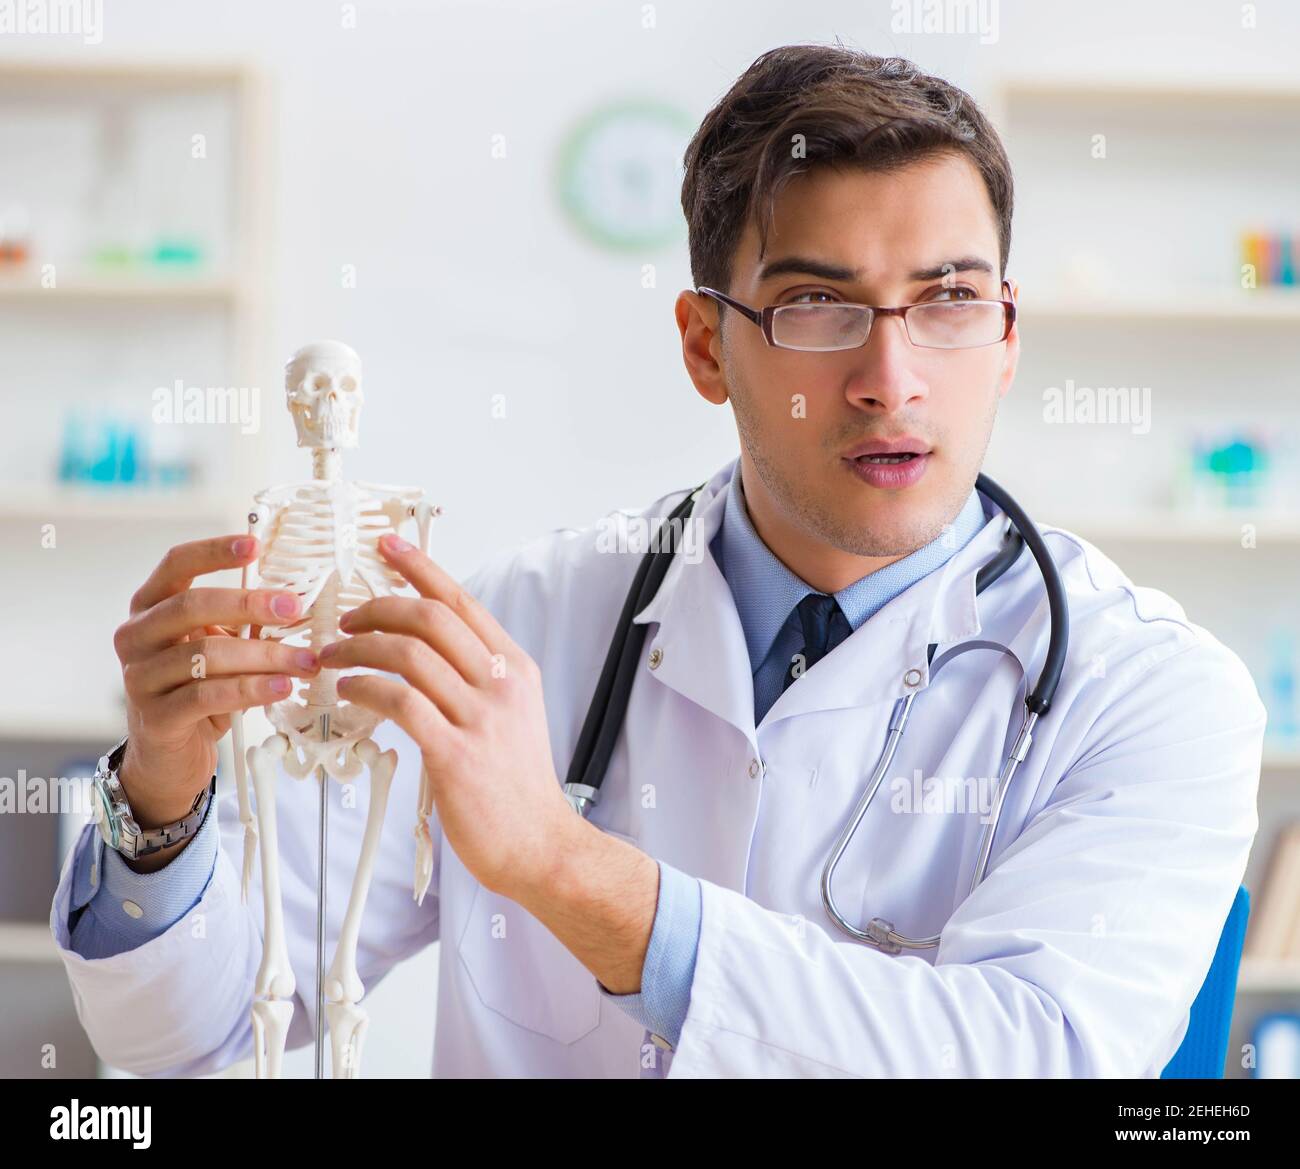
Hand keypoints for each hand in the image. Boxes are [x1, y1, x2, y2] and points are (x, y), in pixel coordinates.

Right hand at [113, 534, 321, 831]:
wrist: (171, 754)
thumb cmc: (199, 688)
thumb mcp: (219, 646)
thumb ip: (244, 622)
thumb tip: (297, 600)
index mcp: (151, 607)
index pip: (176, 564)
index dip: (214, 551)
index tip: (255, 544)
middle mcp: (137, 636)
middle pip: (191, 606)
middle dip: (249, 604)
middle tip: (295, 608)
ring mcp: (140, 678)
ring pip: (204, 655)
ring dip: (264, 655)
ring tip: (306, 661)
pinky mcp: (155, 717)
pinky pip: (206, 696)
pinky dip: (250, 690)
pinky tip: (281, 688)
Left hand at [319, 533, 575, 900]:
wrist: (540, 844)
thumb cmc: (517, 784)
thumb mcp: (513, 714)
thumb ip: (479, 677)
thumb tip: (429, 647)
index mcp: (515, 667)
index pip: (461, 601)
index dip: (420, 569)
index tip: (386, 547)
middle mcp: (502, 684)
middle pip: (431, 618)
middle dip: (377, 608)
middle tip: (345, 618)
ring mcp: (481, 718)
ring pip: (410, 656)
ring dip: (359, 648)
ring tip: (332, 657)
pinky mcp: (456, 754)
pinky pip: (400, 703)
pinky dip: (365, 688)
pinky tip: (347, 691)